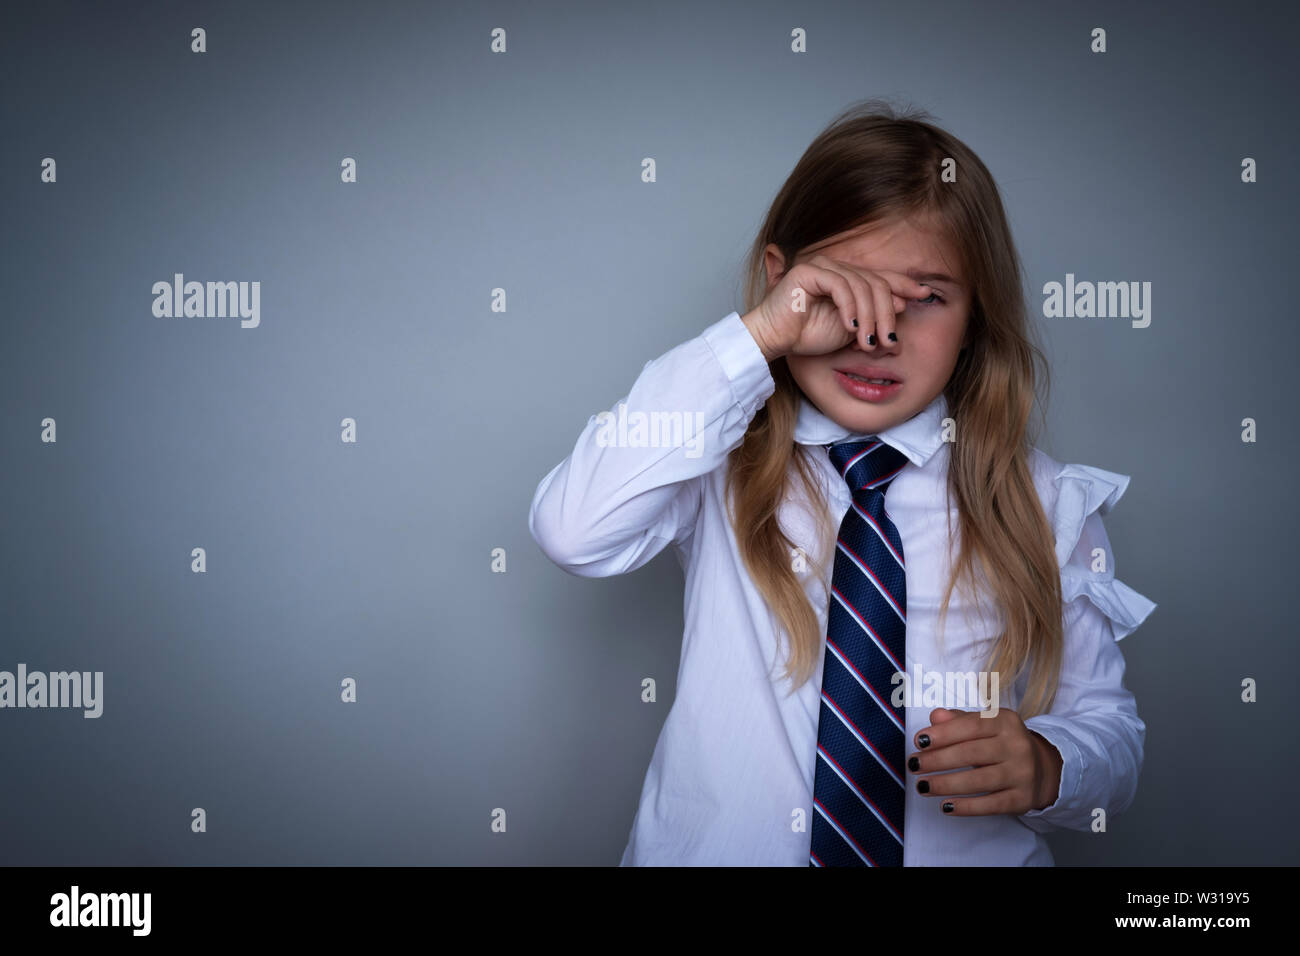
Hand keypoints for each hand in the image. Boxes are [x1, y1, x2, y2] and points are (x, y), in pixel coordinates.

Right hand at [740, 254, 932, 360]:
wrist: (775, 340)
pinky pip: (839, 286)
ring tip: (866, 342)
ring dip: (869, 317)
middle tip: (888, 340)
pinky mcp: (808, 271)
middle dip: (886, 314)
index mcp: (847, 277)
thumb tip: (902, 303)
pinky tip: (851, 328)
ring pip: (861, 285)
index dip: (904, 284)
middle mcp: (836, 266)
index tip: (925, 294)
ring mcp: (821, 266)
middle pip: (876, 282)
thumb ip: (874, 316)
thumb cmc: (807, 335)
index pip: (881, 276)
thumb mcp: (852, 329)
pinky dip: (849, 308)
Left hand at [908, 707, 1062, 815]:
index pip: (971, 725)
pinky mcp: (1022, 798)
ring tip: (922, 786)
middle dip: (938, 760)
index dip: (943, 733)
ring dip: (946, 785)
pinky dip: (966, 807)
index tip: (918, 741)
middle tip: (913, 765)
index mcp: (1005, 721)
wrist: (1042, 769)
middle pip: (971, 753)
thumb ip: (959, 720)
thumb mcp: (985, 725)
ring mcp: (1022, 773)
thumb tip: (936, 716)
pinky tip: (946, 806)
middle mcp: (1017, 745)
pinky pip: (990, 805)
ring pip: (978, 781)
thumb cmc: (1001, 743)